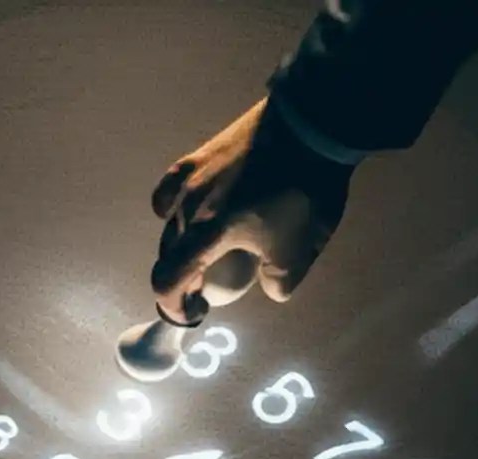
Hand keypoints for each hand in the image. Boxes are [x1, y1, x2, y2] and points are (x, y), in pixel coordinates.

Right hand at [149, 97, 353, 325]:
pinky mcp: (198, 157)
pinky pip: (172, 189)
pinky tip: (188, 208)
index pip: (167, 281)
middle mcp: (187, 208)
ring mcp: (189, 179)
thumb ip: (280, 281)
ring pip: (170, 223)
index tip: (197, 312)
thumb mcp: (301, 249)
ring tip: (204, 246)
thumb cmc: (304, 193)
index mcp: (206, 235)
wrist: (310, 127)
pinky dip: (174, 208)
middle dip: (182, 277)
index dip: (174, 306)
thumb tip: (268, 289)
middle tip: (208, 285)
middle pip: (167, 254)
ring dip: (181, 244)